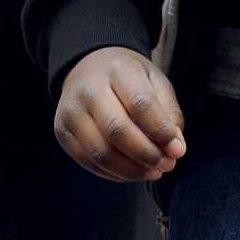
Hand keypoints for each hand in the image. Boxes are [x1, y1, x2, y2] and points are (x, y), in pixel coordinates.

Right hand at [55, 46, 186, 181]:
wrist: (88, 66)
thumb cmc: (129, 78)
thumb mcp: (155, 82)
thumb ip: (169, 114)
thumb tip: (176, 149)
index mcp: (118, 70)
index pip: (140, 104)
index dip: (160, 131)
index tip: (177, 150)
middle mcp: (88, 89)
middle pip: (117, 130)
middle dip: (146, 154)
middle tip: (167, 165)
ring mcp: (70, 111)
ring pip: (100, 152)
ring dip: (131, 169)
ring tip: (154, 172)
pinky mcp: (62, 131)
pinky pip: (87, 161)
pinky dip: (114, 173)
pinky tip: (133, 172)